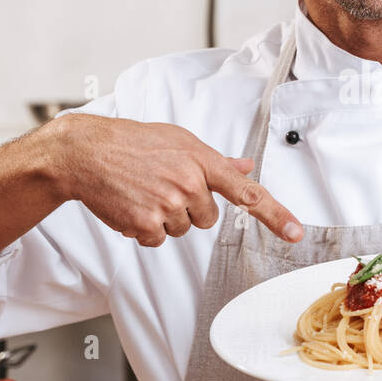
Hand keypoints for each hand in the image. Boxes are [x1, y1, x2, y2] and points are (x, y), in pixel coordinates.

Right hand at [49, 113, 304, 246]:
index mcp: (202, 160)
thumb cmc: (133, 142)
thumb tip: (246, 164)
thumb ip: (215, 159)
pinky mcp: (145, 223)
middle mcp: (189, 182)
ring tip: (142, 192)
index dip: (274, 214)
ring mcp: (168, 204)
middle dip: (188, 208)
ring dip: (164, 219)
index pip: (246, 191)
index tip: (296, 233)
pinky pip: (157, 240)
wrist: (86, 152)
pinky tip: (130, 205)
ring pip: (182, 231)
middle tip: (161, 186)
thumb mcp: (179, 140)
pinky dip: (144, 229)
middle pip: (207, 219)